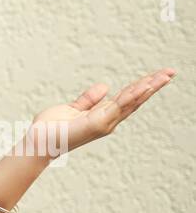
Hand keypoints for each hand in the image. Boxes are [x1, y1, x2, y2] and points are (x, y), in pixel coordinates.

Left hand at [26, 67, 176, 157]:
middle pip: (136, 99)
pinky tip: (144, 86)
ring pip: (132, 101)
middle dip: (154, 85)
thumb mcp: (73, 108)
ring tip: (165, 76)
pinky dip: (132, 96)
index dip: (144, 86)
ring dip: (149, 87)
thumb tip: (105, 86)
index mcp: (104, 115)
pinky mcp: (97, 122)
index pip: (128, 98)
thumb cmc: (53, 128)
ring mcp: (104, 122)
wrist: (39, 141)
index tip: (158, 74)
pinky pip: (118, 105)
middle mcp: (108, 120)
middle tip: (172, 71)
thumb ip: (89, 99)